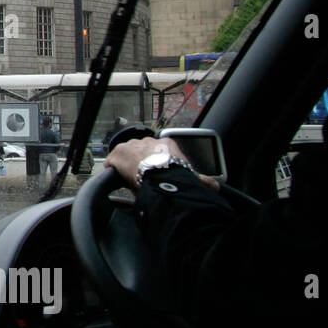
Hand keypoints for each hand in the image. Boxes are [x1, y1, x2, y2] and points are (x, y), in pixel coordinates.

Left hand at [105, 136, 220, 192]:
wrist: (162, 176)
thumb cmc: (179, 176)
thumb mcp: (194, 176)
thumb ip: (204, 179)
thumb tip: (215, 186)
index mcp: (168, 144)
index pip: (160, 149)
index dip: (156, 160)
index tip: (156, 170)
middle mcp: (150, 141)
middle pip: (142, 150)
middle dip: (141, 161)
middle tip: (142, 175)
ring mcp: (133, 145)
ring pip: (127, 154)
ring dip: (127, 164)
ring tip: (129, 177)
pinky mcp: (119, 153)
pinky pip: (112, 160)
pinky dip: (113, 167)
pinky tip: (115, 175)